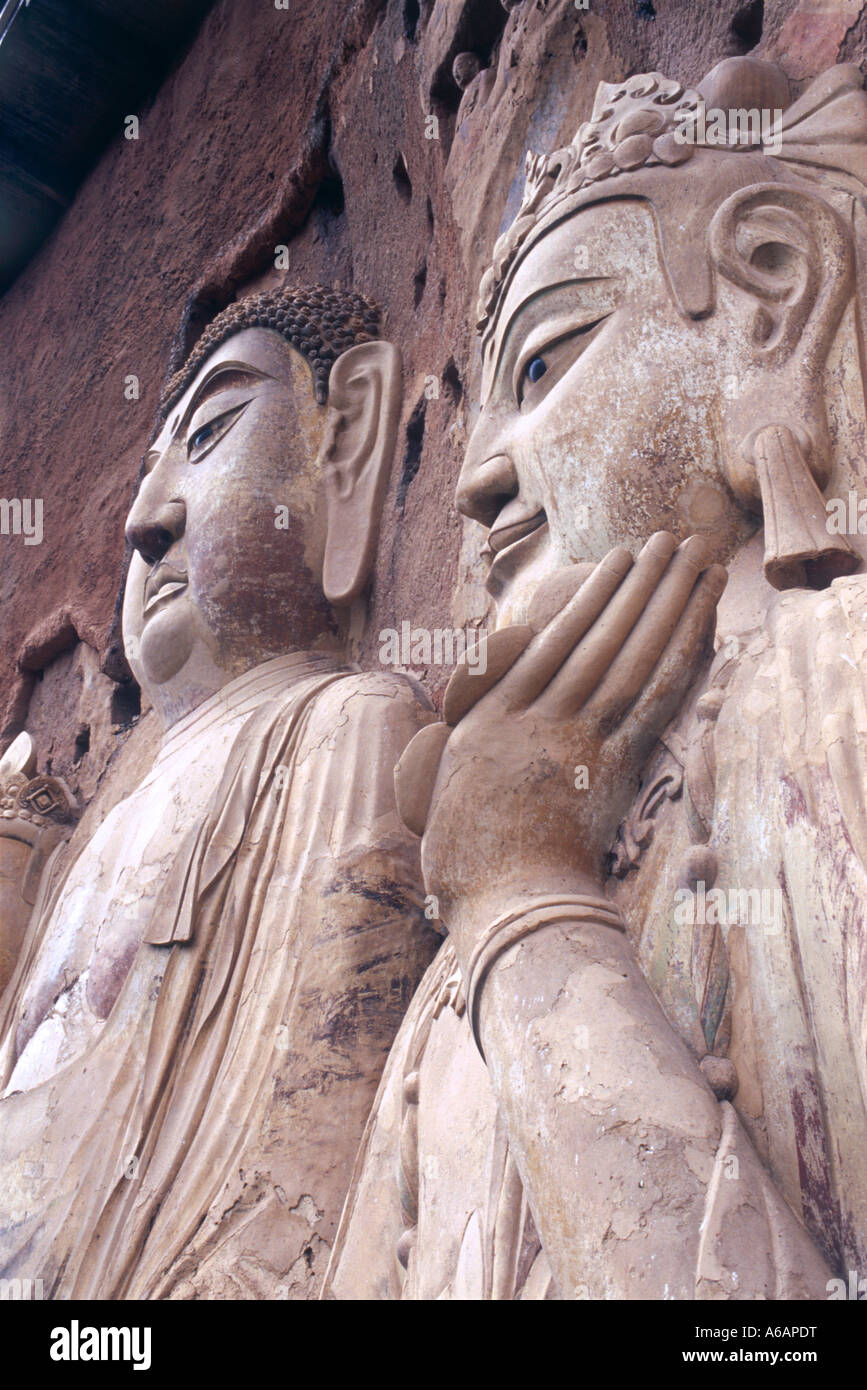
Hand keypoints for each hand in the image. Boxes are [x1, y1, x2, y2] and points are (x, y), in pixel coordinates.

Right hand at [409, 533, 725, 949]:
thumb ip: (478, 736)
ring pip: (630, 653)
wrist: (502, 900)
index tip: (622, 562)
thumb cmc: (468, 856)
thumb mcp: (453, 784)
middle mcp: (536, 715)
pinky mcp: (612, 768)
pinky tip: (697, 618)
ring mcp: (577, 738)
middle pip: (599, 635)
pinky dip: (679, 651)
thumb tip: (501, 704)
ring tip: (690, 557)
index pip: (554, 641)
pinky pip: (654, 698)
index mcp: (493, 716)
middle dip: (640, 582)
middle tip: (670, 538)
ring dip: (665, 600)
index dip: (594, 597)